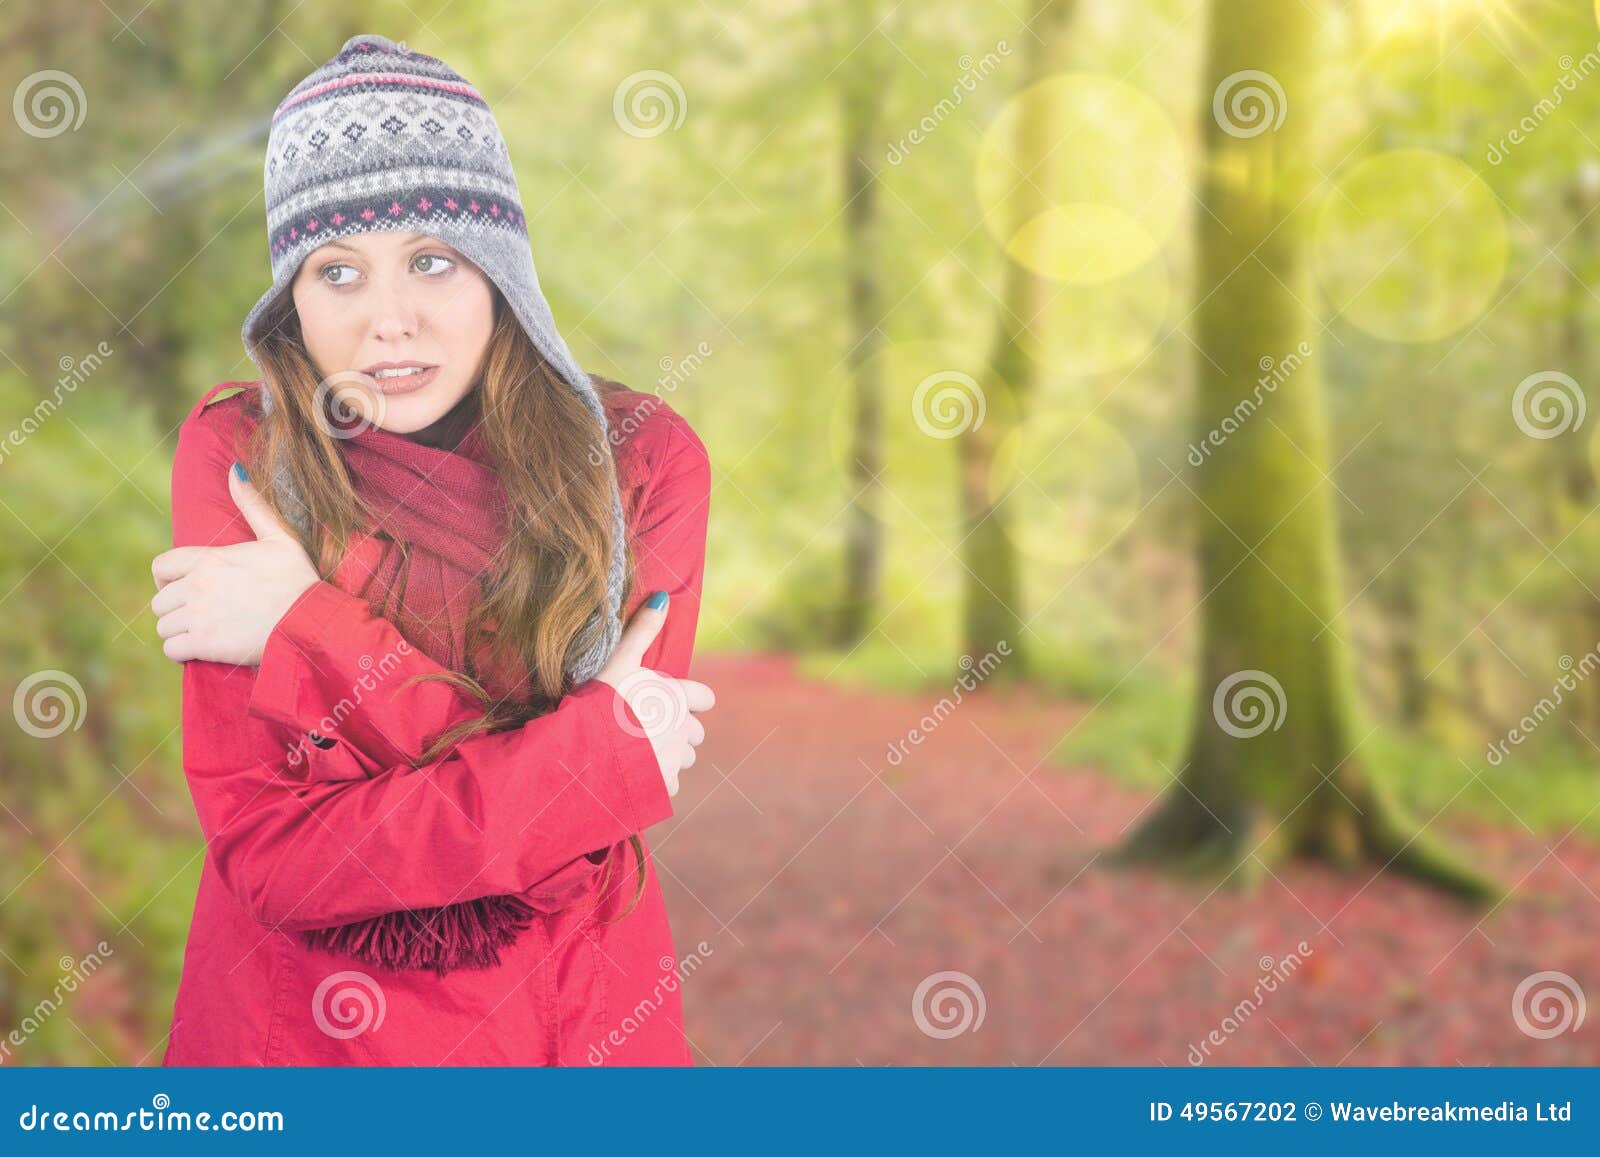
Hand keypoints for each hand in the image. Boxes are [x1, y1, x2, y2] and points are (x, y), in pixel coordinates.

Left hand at [150, 462, 319, 665]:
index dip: (165, 579)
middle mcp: (196, 586)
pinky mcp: (204, 645)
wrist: (309, 621)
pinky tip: (201, 649)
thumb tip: (236, 469)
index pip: (162, 566)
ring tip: (202, 633)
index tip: (179, 588)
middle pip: (160, 600)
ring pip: (163, 626)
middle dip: (175, 608)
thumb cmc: (297, 579)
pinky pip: (171, 649)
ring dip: (178, 631)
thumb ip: (253, 505)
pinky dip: (181, 652)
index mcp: (209, 559)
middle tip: (198, 614)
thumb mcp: (279, 537)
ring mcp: (198, 616)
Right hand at [594, 593, 713, 797]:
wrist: (580, 749)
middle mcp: (682, 728)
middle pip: (696, 732)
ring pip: (685, 758)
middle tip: (646, 728)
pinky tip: (635, 772)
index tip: (673, 702)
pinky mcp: (663, 784)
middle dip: (678, 731)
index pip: (705, 698)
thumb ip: (643, 631)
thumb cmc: (598, 701)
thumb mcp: (619, 661)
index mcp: (676, 697)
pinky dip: (658, 779)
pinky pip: (671, 783)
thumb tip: (664, 597)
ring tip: (639, 751)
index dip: (691, 700)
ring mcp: (674, 758)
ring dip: (669, 755)